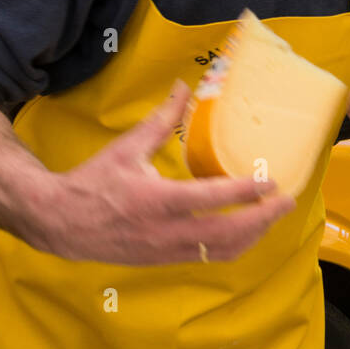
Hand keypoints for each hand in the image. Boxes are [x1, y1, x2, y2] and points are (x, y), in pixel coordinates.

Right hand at [36, 81, 296, 264]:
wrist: (61, 223)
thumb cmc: (94, 182)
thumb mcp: (126, 148)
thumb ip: (161, 120)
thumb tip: (183, 88)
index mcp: (156, 200)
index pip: (210, 198)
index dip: (245, 191)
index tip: (271, 181)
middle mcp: (166, 231)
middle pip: (228, 233)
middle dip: (263, 218)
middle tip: (287, 200)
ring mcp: (168, 251)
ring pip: (223, 250)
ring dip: (254, 234)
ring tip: (273, 214)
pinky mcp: (167, 261)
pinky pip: (210, 257)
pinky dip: (235, 244)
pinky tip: (247, 230)